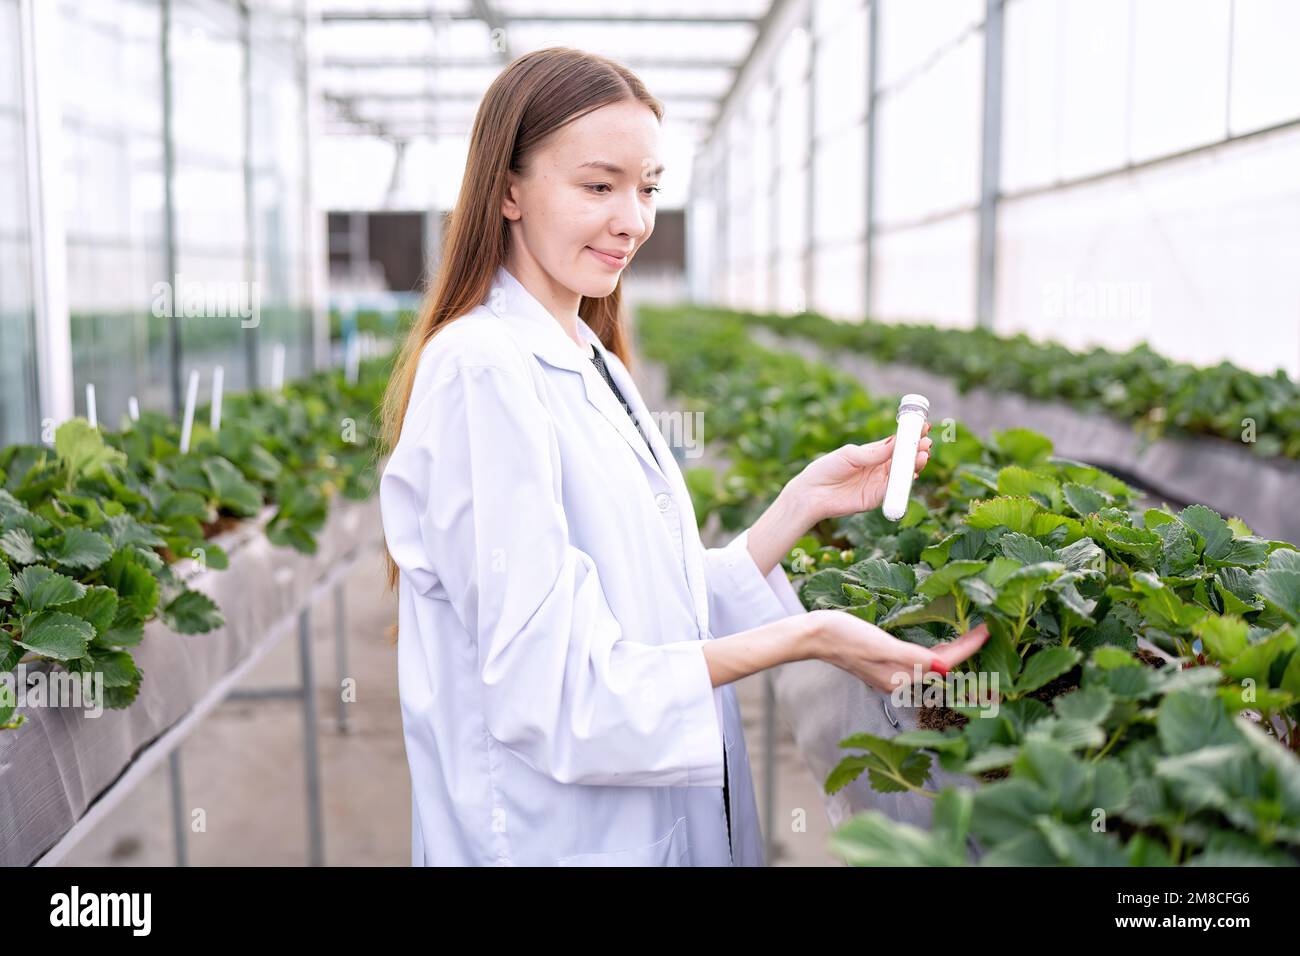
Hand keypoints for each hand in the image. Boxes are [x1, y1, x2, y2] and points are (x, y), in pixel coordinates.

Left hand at [788, 421, 932, 523]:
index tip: (923, 427)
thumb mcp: (849, 455)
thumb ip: (872, 452)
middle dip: (916, 451)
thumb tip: (895, 443)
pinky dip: (903, 484)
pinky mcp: (875, 498)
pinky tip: (912, 474)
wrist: (811, 493)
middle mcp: (878, 468)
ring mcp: (878, 483)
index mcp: (872, 454)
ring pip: (901, 474)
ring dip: (913, 465)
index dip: (910, 437)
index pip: (896, 444)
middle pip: (902, 459)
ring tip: (922, 456)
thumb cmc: (826, 469)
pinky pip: (893, 491)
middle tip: (926, 443)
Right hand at [808, 611, 988, 692]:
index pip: (946, 663)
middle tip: (988, 637)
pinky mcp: (884, 663)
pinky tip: (941, 646)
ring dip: (953, 655)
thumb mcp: (880, 644)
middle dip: (967, 655)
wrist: (813, 635)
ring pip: (932, 665)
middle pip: (942, 668)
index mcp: (901, 676)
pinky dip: (936, 653)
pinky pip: (919, 660)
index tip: (987, 631)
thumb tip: (946, 669)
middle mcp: (899, 679)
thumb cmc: (843, 635)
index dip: (969, 648)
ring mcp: (891, 672)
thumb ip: (913, 658)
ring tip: (972, 640)